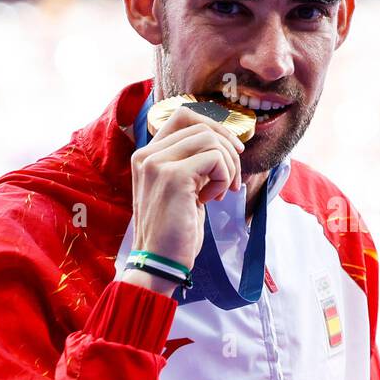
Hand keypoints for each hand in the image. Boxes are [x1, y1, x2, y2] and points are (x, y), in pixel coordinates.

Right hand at [128, 105, 245, 269]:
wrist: (159, 263)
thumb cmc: (174, 232)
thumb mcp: (181, 190)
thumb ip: (191, 164)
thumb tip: (223, 143)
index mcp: (146, 156)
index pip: (183, 116)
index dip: (215, 127)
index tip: (233, 150)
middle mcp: (146, 155)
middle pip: (201, 125)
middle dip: (228, 150)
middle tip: (233, 181)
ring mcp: (157, 164)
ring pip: (210, 139)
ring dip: (228, 166)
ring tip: (222, 193)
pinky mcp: (173, 176)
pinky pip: (215, 159)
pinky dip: (224, 179)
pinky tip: (213, 200)